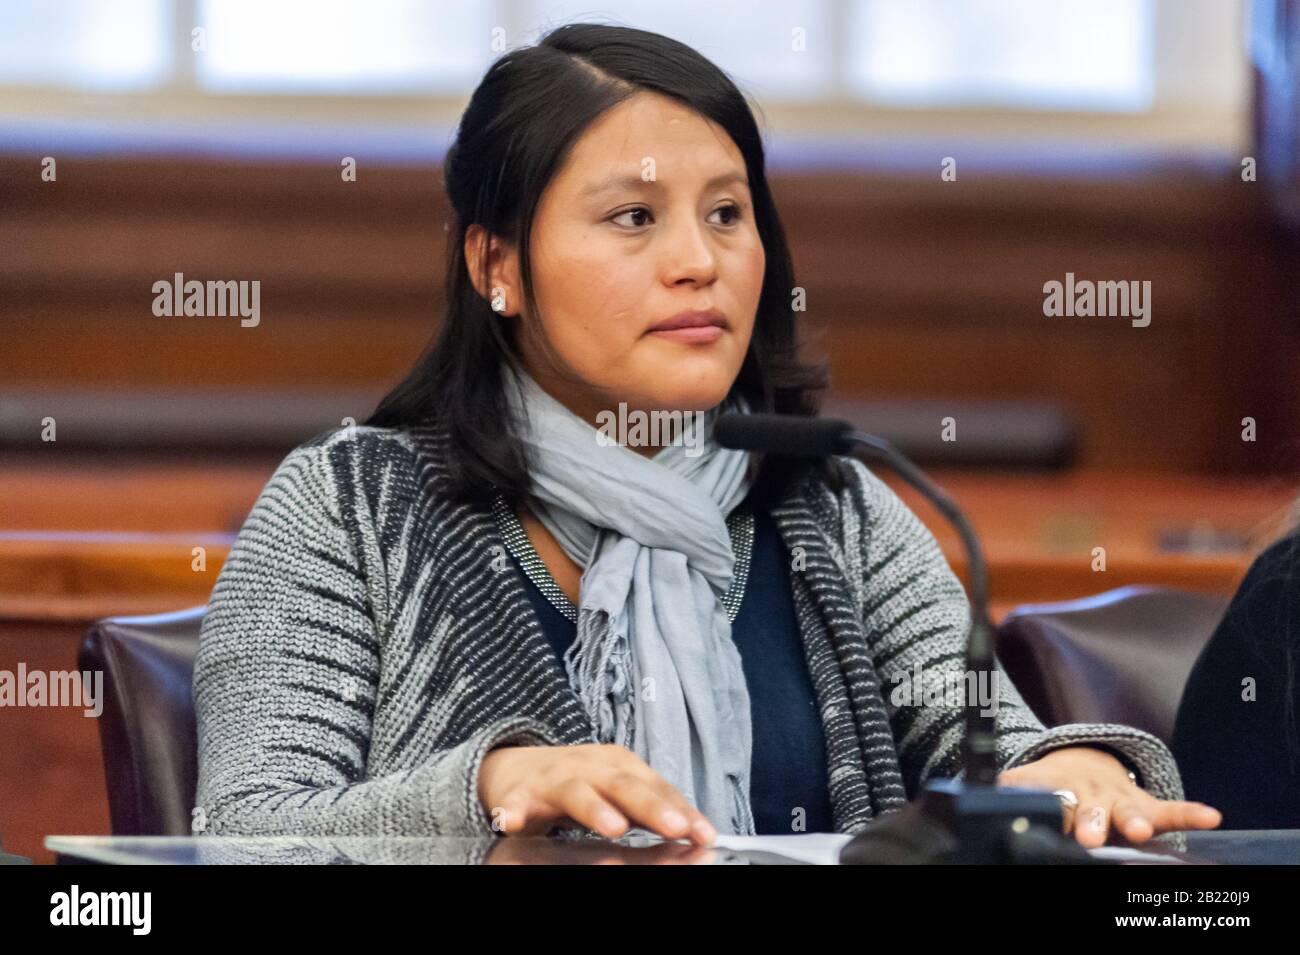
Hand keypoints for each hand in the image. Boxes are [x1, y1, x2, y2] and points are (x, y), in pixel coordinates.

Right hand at [477, 743, 716, 845]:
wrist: (515, 767)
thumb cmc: (580, 782)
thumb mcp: (617, 789)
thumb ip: (650, 809)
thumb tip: (695, 834)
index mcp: (619, 765)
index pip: (657, 787)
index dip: (682, 810)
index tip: (706, 835)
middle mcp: (590, 766)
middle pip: (624, 785)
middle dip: (651, 807)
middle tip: (676, 828)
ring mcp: (554, 778)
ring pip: (576, 792)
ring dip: (595, 809)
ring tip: (615, 828)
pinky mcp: (520, 793)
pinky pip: (515, 803)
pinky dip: (513, 811)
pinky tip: (511, 822)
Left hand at [997, 746, 1221, 848]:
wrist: (1083, 762)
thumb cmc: (1054, 785)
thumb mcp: (1029, 783)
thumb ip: (1009, 789)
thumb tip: (980, 791)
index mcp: (1060, 789)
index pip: (1055, 800)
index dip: (1056, 809)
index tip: (1056, 818)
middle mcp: (1092, 793)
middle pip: (1092, 809)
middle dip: (1092, 822)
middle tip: (1090, 836)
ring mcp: (1120, 798)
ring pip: (1129, 809)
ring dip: (1135, 819)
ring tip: (1141, 830)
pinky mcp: (1147, 803)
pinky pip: (1171, 808)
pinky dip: (1190, 812)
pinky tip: (1211, 816)